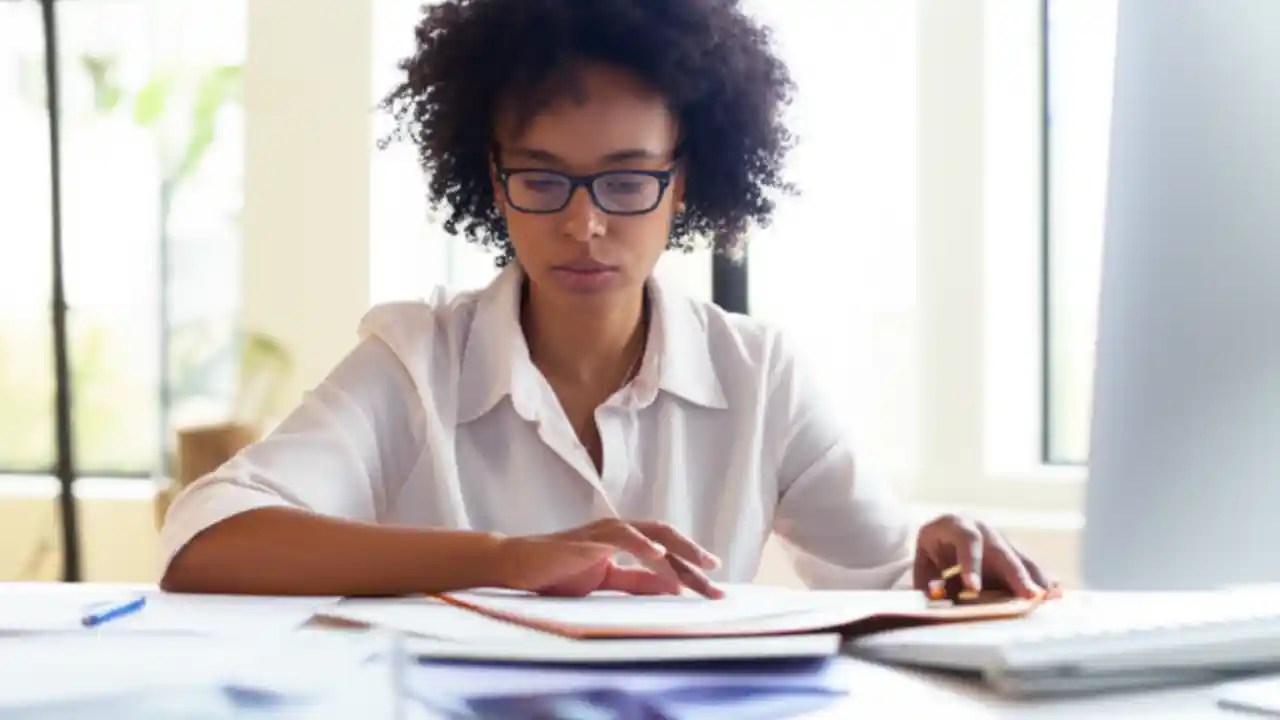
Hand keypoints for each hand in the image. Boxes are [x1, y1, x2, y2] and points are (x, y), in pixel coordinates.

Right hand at [493, 519, 724, 598]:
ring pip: (650, 534)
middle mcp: (618, 531)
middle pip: (666, 536)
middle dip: (694, 557)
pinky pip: (620, 538)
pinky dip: (641, 545)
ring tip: (699, 568)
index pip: (666, 551)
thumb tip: (673, 586)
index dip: (691, 569)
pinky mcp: (587, 540)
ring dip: (678, 551)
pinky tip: (659, 555)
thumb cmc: (556, 573)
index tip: (714, 589)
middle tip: (717, 577)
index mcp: (623, 541)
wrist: (515, 567)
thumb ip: (636, 582)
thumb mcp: (605, 582)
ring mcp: (602, 532)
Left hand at [913, 514, 1059, 599]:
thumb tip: (936, 594)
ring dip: (1036, 579)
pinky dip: (1041, 581)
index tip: (973, 588)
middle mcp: (983, 528)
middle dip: (1016, 573)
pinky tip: (1056, 593)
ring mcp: (1001, 540)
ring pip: (1021, 558)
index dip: (971, 562)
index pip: (966, 539)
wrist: (942, 536)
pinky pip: (1029, 568)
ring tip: (1050, 596)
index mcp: (955, 524)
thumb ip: (927, 579)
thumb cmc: (932, 551)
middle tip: (1028, 595)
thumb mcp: (923, 560)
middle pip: (1002, 549)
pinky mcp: (1013, 555)